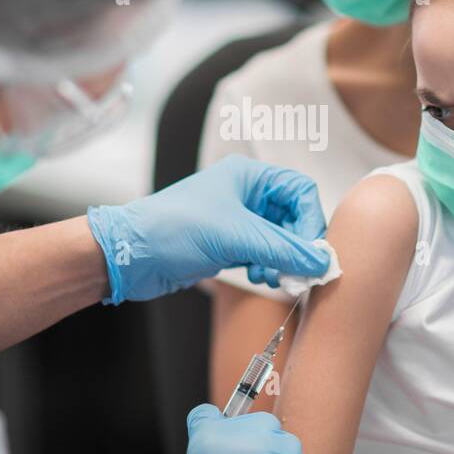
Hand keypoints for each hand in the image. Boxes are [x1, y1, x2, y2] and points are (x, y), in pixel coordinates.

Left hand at [86, 154, 329, 303]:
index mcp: (249, 176)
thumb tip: (322, 263)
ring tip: (270, 276)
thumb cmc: (174, 229)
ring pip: (280, 239)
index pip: (301, 192)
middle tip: (296, 272)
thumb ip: (282, 249)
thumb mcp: (235, 237)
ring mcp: (238, 220)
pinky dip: (267, 267)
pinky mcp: (229, 243)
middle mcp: (246, 194)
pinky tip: (256, 277)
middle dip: (296, 246)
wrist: (131, 255)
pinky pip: (264, 253)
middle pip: (294, 217)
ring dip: (282, 260)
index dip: (311, 222)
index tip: (311, 252)